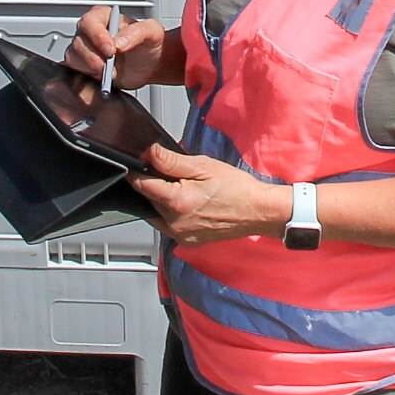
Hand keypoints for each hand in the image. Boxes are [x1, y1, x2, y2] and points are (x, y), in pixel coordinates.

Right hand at [65, 4, 174, 89]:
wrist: (150, 65)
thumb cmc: (149, 44)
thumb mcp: (151, 31)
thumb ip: (136, 32)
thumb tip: (118, 42)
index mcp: (103, 16)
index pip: (90, 22)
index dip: (97, 36)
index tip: (111, 50)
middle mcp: (91, 31)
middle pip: (78, 41)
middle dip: (93, 56)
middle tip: (108, 65)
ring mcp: (85, 49)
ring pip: (73, 56)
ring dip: (89, 67)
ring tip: (108, 73)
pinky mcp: (83, 66)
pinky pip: (73, 70)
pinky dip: (85, 75)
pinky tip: (101, 78)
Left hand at [130, 144, 285, 245]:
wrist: (257, 211)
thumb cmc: (236, 188)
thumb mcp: (203, 166)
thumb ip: (171, 161)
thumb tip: (148, 153)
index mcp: (177, 202)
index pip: (142, 186)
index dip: (137, 172)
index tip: (137, 164)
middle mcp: (174, 223)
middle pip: (149, 199)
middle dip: (155, 185)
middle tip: (176, 175)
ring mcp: (180, 235)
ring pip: (157, 213)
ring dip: (162, 200)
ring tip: (185, 190)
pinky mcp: (186, 241)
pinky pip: (168, 225)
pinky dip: (172, 213)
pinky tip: (189, 203)